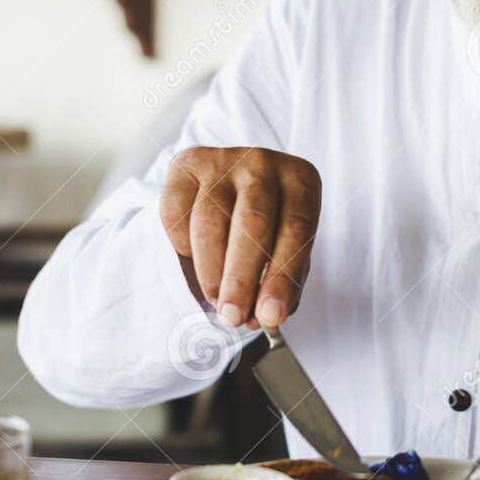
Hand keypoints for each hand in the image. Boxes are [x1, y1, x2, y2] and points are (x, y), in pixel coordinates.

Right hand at [159, 146, 321, 329]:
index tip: (270, 316)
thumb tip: (266, 318)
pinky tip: (197, 263)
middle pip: (253, 223)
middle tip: (233, 317)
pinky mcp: (185, 166)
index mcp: (301, 180)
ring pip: (211, 222)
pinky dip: (185, 248)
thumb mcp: (286, 246)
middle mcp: (263, 163)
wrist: (231, 181)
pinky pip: (178, 215)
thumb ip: (282, 280)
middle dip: (241, 278)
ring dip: (212, 272)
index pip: (296, 230)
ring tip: (217, 303)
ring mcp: (222, 161)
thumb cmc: (269, 224)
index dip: (283, 276)